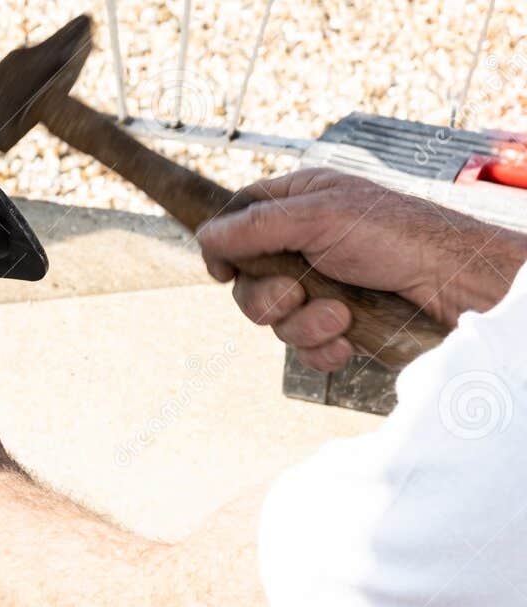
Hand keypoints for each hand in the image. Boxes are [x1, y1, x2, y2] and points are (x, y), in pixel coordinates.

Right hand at [196, 168, 524, 371]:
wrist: (454, 287)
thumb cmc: (398, 237)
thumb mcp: (321, 217)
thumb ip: (257, 226)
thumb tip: (205, 235)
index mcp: (301, 204)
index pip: (239, 220)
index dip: (224, 247)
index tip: (222, 270)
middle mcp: (306, 244)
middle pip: (248, 280)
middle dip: (268, 298)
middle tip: (295, 297)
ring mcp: (321, 287)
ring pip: (274, 320)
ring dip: (302, 325)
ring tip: (340, 317)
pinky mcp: (336, 325)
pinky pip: (302, 347)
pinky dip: (321, 348)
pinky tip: (346, 339)